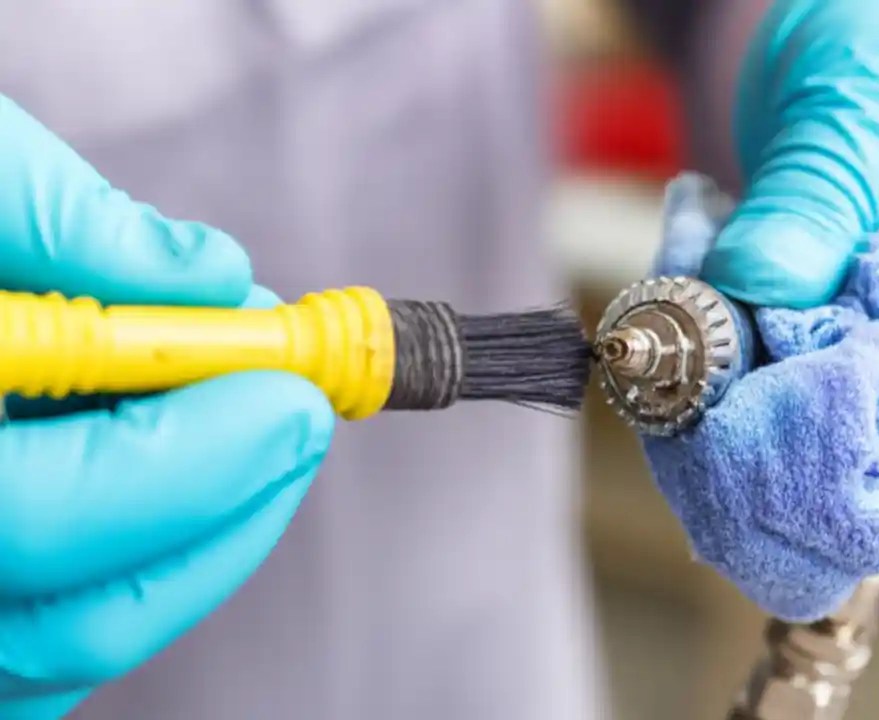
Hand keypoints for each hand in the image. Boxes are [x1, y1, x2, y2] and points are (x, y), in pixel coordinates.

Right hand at [0, 97, 334, 719]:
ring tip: (250, 421)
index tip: (295, 391)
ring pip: (75, 642)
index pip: (40, 513)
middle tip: (301, 411)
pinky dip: (140, 560)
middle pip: (79, 614)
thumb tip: (208, 275)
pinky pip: (49, 641)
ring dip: (201, 536)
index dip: (193, 461)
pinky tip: (177, 468)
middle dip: (227, 508)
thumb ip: (48, 215)